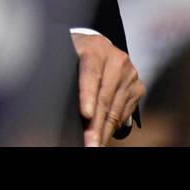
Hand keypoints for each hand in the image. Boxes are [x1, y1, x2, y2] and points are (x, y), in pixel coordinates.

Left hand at [71, 31, 144, 146]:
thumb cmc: (77, 53)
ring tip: (96, 144)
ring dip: (105, 130)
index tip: (85, 115)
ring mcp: (130, 74)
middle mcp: (116, 60)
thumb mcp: (67, 55)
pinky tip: (105, 134)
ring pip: (115, 108)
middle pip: (104, 97)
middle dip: (96, 124)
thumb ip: (64, 72)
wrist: (99, 44)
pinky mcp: (137, 86)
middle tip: (89, 143)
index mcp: (95, 49)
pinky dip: (114, 125)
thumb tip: (51, 98)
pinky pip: (125, 111)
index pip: (91, 74)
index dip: (87, 96)